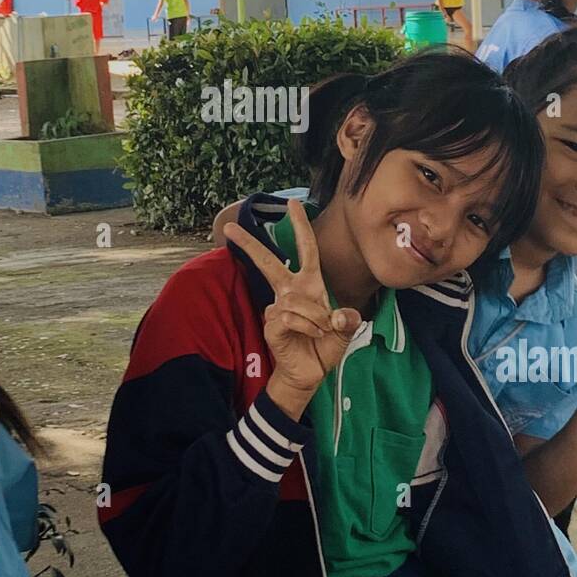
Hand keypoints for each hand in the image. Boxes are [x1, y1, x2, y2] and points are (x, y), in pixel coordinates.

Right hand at [223, 199, 360, 405]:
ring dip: (315, 317)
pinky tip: (310, 336)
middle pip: (269, 262)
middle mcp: (290, 291)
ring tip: (321, 331)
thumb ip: (347, 321)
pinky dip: (306, 326)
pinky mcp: (270, 324)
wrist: (309, 373)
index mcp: (309, 284)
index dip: (300, 226)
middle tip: (229, 227)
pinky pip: (288, 317)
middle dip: (250, 244)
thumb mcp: (345, 332)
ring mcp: (277, 307)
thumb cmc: (324, 346)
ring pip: (294, 300)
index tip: (292, 203)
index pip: (305, 250)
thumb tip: (340, 315)